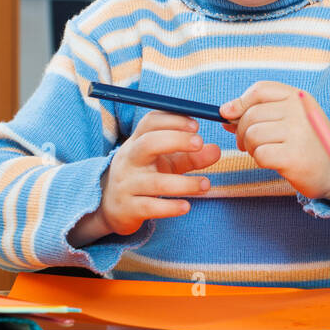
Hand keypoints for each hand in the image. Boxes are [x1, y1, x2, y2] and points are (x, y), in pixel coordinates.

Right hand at [93, 111, 219, 236]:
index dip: (173, 120)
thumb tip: (216, 150)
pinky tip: (186, 207)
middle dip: (176, 140)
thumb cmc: (145, 176)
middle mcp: (130, 160)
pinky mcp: (128, 208)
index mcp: (138, 142)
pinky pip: (150, 206)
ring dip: (184, 183)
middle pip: (148, 143)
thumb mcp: (167, 162)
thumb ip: (191, 156)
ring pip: (155, 181)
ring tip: (206, 184)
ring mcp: (127, 184)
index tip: (196, 125)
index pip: (151, 122)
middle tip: (200, 143)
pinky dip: (170, 207)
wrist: (112, 206)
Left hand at [219, 83, 329, 200]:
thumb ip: (260, 112)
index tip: (228, 113)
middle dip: (242, 132)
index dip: (240, 101)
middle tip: (250, 144)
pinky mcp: (293, 155)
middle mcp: (299, 111)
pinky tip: (275, 162)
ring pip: (252, 135)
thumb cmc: (307, 145)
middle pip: (251, 115)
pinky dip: (261, 160)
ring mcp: (297, 132)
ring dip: (252, 148)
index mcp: (299, 98)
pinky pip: (260, 154)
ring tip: (266, 152)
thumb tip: (225, 112)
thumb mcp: (289, 120)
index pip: (260, 90)